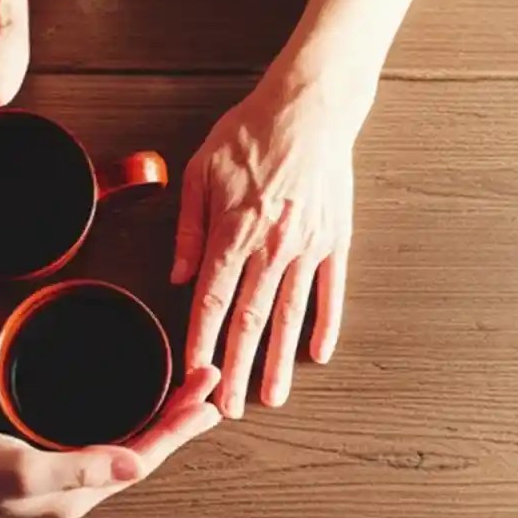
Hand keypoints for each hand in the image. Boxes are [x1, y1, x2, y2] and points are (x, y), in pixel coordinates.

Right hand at [0, 366, 221, 517]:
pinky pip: (105, 438)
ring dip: (160, 415)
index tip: (209, 400)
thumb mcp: (20, 466)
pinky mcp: (48, 459)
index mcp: (81, 491)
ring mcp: (64, 476)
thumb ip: (77, 467)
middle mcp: (80, 488)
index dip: (180, 428)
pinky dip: (128, 417)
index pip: (146, 457)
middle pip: (145, 448)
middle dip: (180, 416)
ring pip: (129, 441)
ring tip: (187, 393)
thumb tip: (135, 464)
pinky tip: (132, 406)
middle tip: (208, 382)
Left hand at [172, 72, 371, 417]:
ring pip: (289, 316)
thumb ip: (190, 229)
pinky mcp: (336, 241)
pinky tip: (318, 354)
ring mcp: (308, 246)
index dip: (201, 340)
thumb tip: (181, 277)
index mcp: (235, 230)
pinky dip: (325, 325)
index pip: (213, 299)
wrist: (309, 108)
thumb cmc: (251, 134)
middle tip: (227, 409)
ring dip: (277, 360)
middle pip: (250, 319)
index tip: (193, 374)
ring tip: (270, 397)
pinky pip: (331, 292)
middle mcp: (272, 245)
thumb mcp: (201, 171)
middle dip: (236, 369)